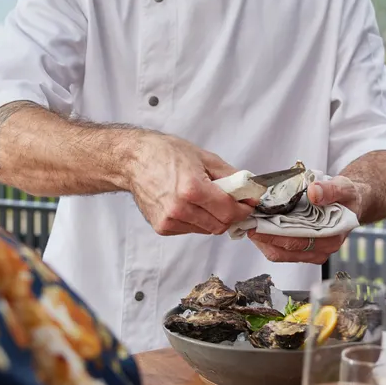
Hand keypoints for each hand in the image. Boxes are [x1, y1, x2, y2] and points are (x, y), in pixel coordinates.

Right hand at [126, 133, 252, 235]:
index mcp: (192, 189)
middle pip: (220, 225)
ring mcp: (170, 220)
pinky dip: (197, 220)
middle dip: (231, 215)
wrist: (134, 161)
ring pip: (207, 230)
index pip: (230, 211)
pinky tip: (189, 205)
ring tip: (205, 199)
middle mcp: (180, 208)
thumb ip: (231, 176)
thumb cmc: (165, 154)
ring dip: (213, 218)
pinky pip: (191, 230)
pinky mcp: (163, 227)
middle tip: (231, 202)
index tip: (248, 204)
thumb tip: (251, 190)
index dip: (244, 209)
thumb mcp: (205, 158)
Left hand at [245, 175, 362, 262]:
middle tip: (246, 223)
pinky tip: (258, 227)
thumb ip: (331, 189)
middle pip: (284, 251)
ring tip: (249, 224)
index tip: (256, 224)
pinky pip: (280, 251)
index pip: (297, 242)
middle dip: (263, 237)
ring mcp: (311, 253)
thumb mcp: (344, 187)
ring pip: (279, 254)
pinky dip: (267, 240)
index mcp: (331, 238)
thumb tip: (314, 193)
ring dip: (262, 240)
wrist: (349, 202)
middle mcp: (321, 251)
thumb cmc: (346, 196)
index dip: (274, 234)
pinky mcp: (303, 251)